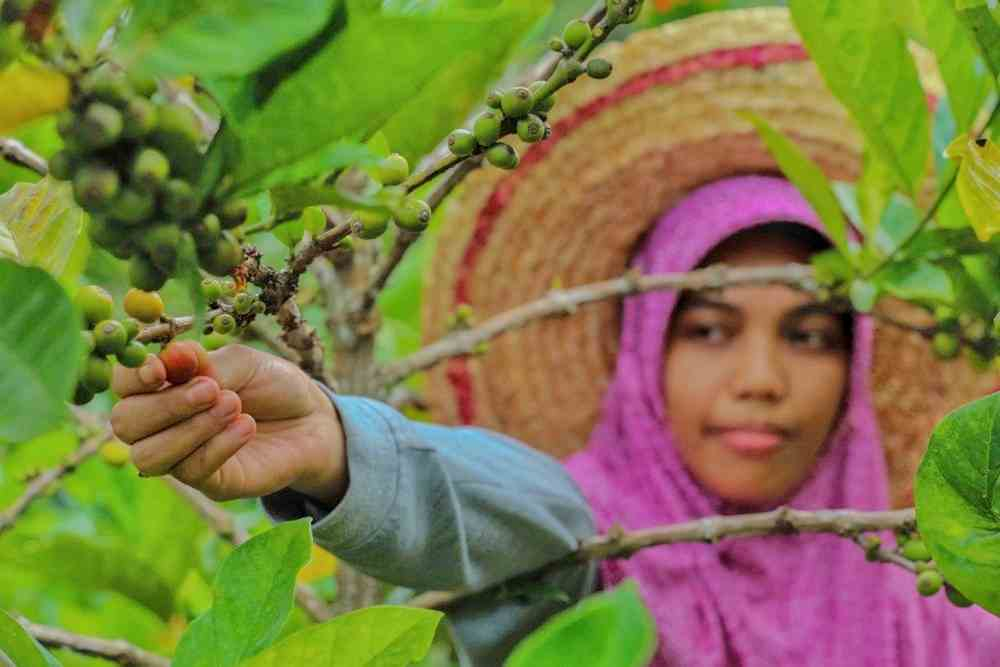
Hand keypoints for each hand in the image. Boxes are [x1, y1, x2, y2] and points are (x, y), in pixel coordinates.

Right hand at [110, 342, 347, 504]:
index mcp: (163, 386)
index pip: (123, 384)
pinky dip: (218, 445)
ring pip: (149, 455)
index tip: (161, 370)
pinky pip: (192, 471)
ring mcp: (182, 457)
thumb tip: (172, 356)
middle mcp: (162, 424)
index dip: (133, 377)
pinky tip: (246, 426)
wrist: (313, 420)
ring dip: (189, 429)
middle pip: (126, 423)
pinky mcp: (210, 483)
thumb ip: (207, 362)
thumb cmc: (272, 385)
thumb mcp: (243, 362)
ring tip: (233, 405)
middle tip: (211, 389)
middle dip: (165, 406)